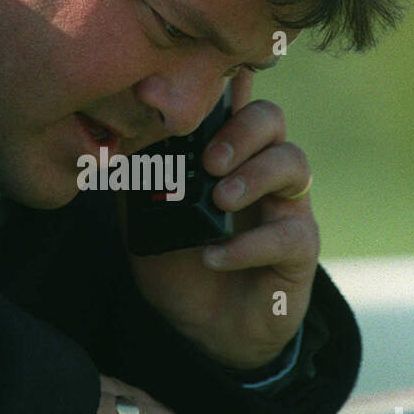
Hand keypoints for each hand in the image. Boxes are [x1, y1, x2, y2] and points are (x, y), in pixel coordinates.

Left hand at [117, 71, 318, 370]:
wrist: (205, 329)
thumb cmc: (180, 264)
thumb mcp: (144, 220)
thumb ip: (137, 180)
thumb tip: (113, 140)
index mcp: (228, 153)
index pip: (234, 102)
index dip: (225, 85)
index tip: (200, 84)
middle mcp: (263, 169)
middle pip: (271, 120)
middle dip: (241, 131)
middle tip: (209, 161)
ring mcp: (287, 207)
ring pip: (294, 164)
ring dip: (254, 176)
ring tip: (219, 200)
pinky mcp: (300, 249)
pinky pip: (290, 235)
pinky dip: (248, 244)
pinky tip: (213, 257)